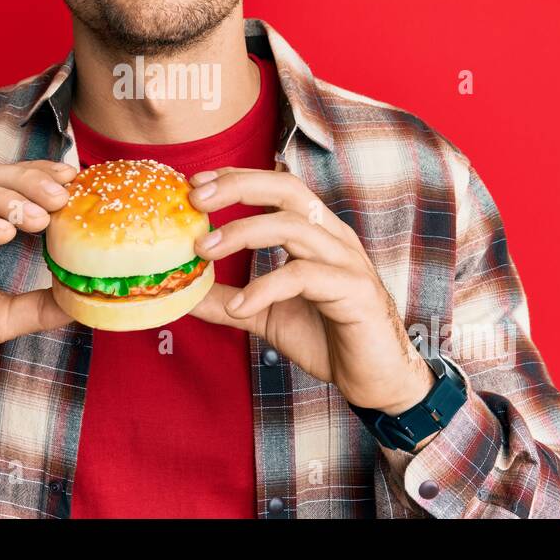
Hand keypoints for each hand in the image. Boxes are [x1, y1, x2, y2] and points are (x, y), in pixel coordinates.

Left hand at [185, 167, 436, 414]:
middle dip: (239, 186)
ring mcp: (347, 261)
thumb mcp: (266, 316)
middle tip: (196, 199)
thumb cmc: (329, 339)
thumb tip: (183, 295)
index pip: (277, 186)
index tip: (196, 184)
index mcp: (317, 233)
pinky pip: (303, 276)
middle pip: (287, 189)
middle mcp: (334, 237)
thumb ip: (228, 301)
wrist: (376, 381)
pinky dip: (265, 287)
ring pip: (294, 226)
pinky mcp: (355, 291)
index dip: (237, 178)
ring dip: (243, 232)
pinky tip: (239, 307)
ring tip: (204, 251)